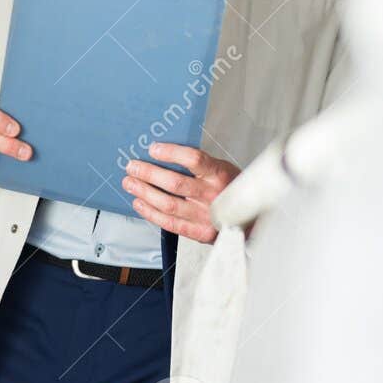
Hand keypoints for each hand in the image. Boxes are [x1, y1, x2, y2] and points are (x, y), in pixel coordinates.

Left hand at [122, 142, 239, 242]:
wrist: (252, 221)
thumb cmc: (231, 189)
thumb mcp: (222, 169)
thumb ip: (199, 164)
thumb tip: (163, 152)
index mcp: (220, 174)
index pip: (194, 159)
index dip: (171, 153)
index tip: (153, 148)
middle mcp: (213, 195)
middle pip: (175, 183)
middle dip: (149, 173)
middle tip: (132, 166)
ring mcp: (206, 216)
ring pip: (168, 204)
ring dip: (144, 192)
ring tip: (130, 183)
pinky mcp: (200, 233)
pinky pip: (170, 224)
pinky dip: (151, 213)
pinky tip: (139, 203)